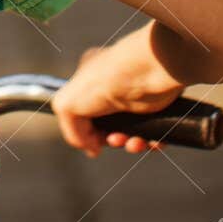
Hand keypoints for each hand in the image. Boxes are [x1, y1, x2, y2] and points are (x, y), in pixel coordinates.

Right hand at [50, 32, 184, 157]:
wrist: (148, 72)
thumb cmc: (105, 80)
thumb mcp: (66, 104)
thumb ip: (70, 130)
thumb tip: (90, 148)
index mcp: (88, 80)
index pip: (82, 112)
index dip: (85, 131)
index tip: (90, 141)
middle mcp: (111, 88)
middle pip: (107, 125)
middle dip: (109, 139)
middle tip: (113, 140)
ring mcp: (134, 97)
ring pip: (130, 132)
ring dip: (129, 143)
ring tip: (132, 143)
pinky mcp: (156, 107)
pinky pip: (153, 132)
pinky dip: (149, 142)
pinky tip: (147, 142)